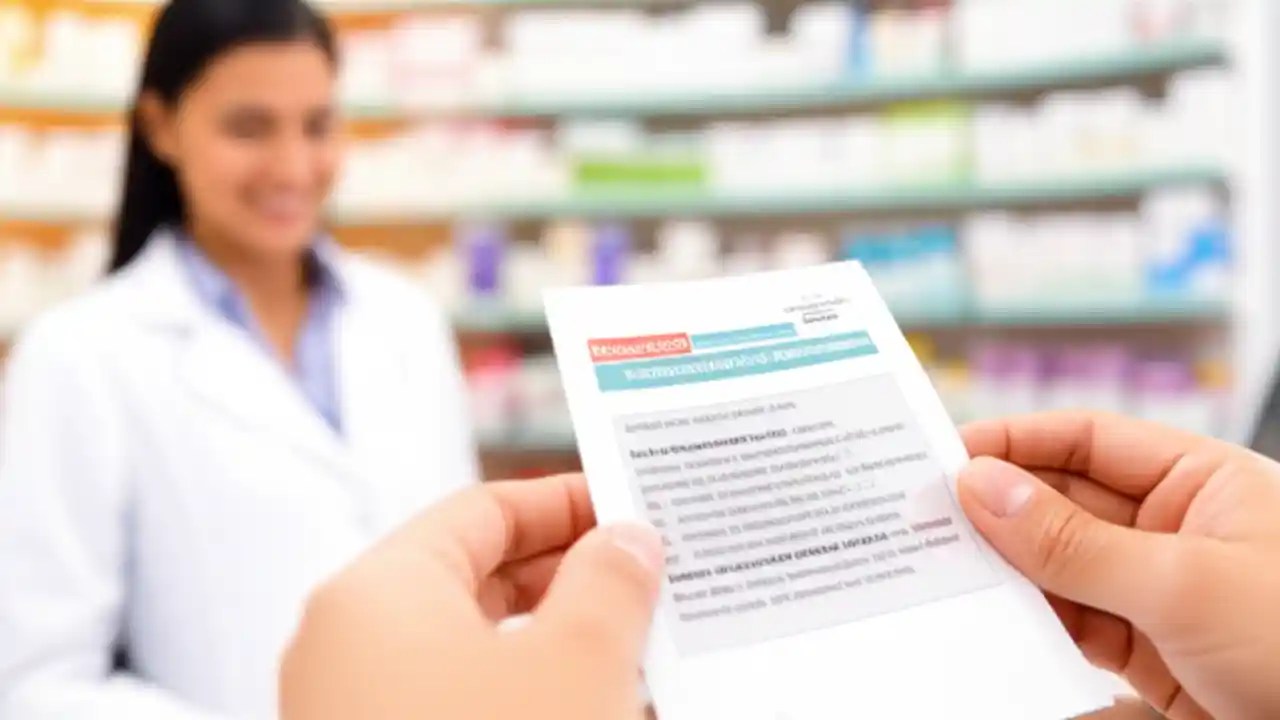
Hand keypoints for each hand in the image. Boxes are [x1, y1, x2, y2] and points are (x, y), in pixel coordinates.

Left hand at [279, 474, 662, 719]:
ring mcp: (347, 705)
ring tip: (631, 649)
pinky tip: (581, 704)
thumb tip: (627, 540)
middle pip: (473, 575)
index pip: (482, 510)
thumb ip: (609, 586)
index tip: (632, 512)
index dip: (566, 503)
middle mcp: (345, 643)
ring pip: (468, 647)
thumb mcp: (575, 667)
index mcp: (376, 591)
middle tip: (646, 578)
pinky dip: (517, 691)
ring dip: (551, 640)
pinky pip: (453, 698)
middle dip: (568, 575)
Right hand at [958, 412, 1279, 719]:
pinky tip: (995, 620)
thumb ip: (1073, 542)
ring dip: (1008, 569)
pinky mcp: (1149, 651)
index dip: (1017, 442)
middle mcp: (1177, 527)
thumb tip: (982, 489)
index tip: (948, 457)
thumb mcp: (1183, 586)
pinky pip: (1073, 622)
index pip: (1089, 440)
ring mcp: (1160, 591)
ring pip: (1060, 565)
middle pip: (1066, 501)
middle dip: (1001, 509)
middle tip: (926, 518)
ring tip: (946, 571)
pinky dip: (1032, 622)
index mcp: (1204, 482)